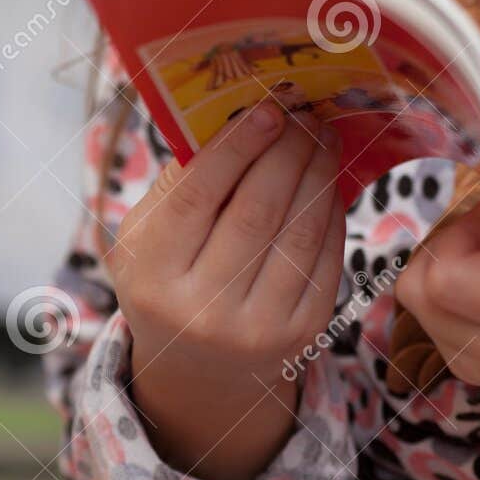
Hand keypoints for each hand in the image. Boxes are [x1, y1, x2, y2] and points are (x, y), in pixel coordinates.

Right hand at [108, 100, 346, 396]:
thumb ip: (179, 181)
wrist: (201, 374)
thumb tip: (233, 114)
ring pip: (300, 229)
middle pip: (258, 208)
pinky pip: (326, 256)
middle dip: (288, 149)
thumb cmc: (170, 280)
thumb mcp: (147, 239)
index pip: (199, 196)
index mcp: (152, 276)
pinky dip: (332, 210)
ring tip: (322, 134)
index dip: (238, 145)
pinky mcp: (304, 334)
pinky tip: (329, 179)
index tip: (269, 106)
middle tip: (304, 110)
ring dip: (319, 171)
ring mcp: (258, 328)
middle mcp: (203, 310)